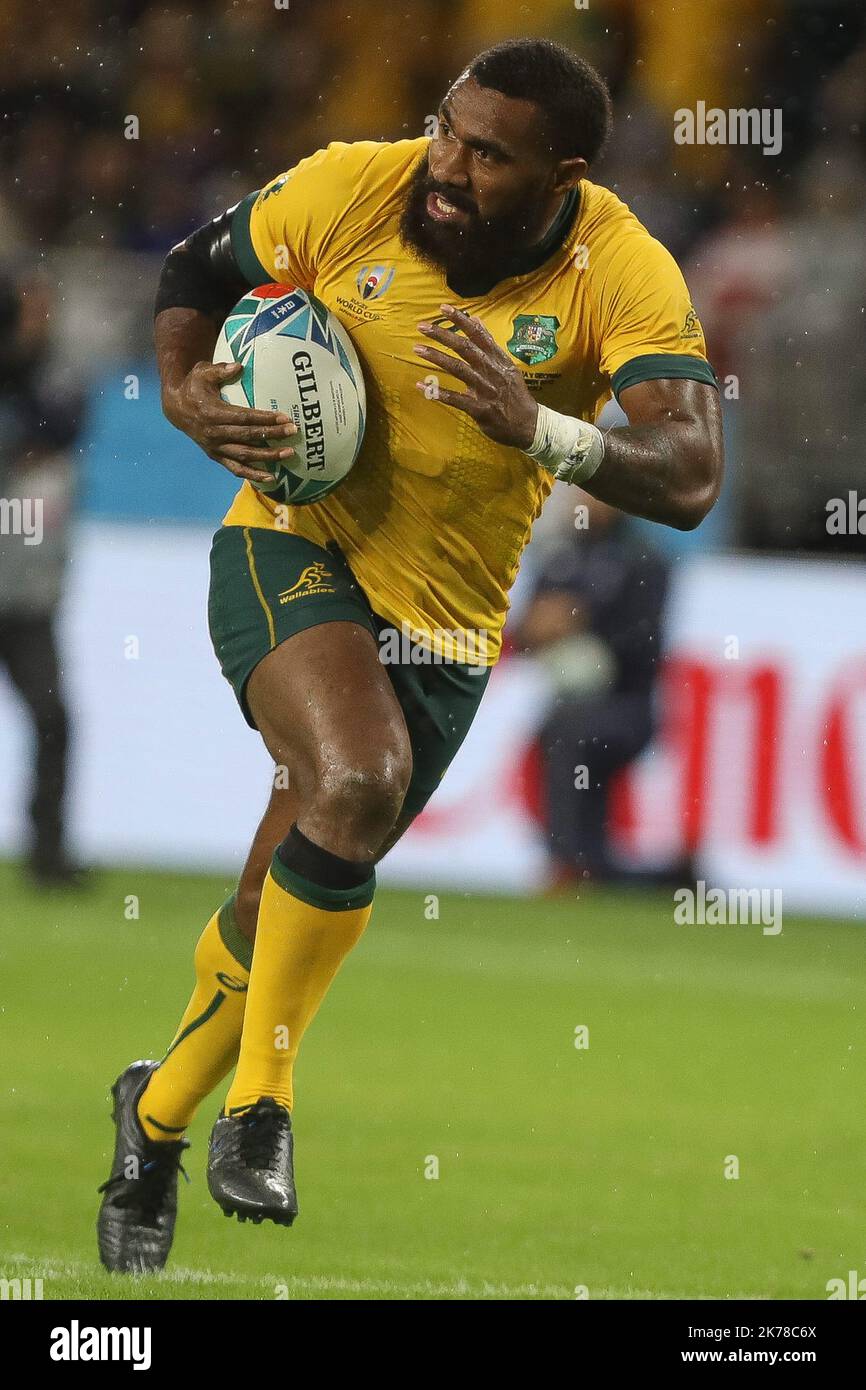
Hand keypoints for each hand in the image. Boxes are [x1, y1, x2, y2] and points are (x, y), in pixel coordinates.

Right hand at [163, 360, 296, 483]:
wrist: (176, 410)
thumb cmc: (194, 388)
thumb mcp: (202, 373)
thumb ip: (219, 370)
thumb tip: (239, 366)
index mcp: (212, 413)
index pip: (243, 417)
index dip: (264, 418)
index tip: (284, 417)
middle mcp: (215, 434)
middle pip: (248, 437)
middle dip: (272, 435)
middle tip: (293, 431)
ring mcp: (216, 448)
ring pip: (245, 456)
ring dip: (268, 457)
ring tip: (289, 454)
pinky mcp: (217, 456)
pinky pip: (236, 469)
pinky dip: (253, 475)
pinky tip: (271, 478)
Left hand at [414, 304, 537, 448]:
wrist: (529, 424)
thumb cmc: (514, 394)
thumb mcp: (506, 365)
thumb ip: (489, 343)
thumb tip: (476, 319)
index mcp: (498, 359)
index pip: (478, 335)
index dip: (461, 321)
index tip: (444, 309)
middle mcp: (491, 371)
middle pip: (465, 348)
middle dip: (443, 335)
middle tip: (422, 326)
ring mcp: (485, 390)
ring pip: (458, 369)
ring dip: (436, 357)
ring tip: (417, 349)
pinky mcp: (480, 409)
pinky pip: (455, 399)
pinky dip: (438, 392)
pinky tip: (421, 386)